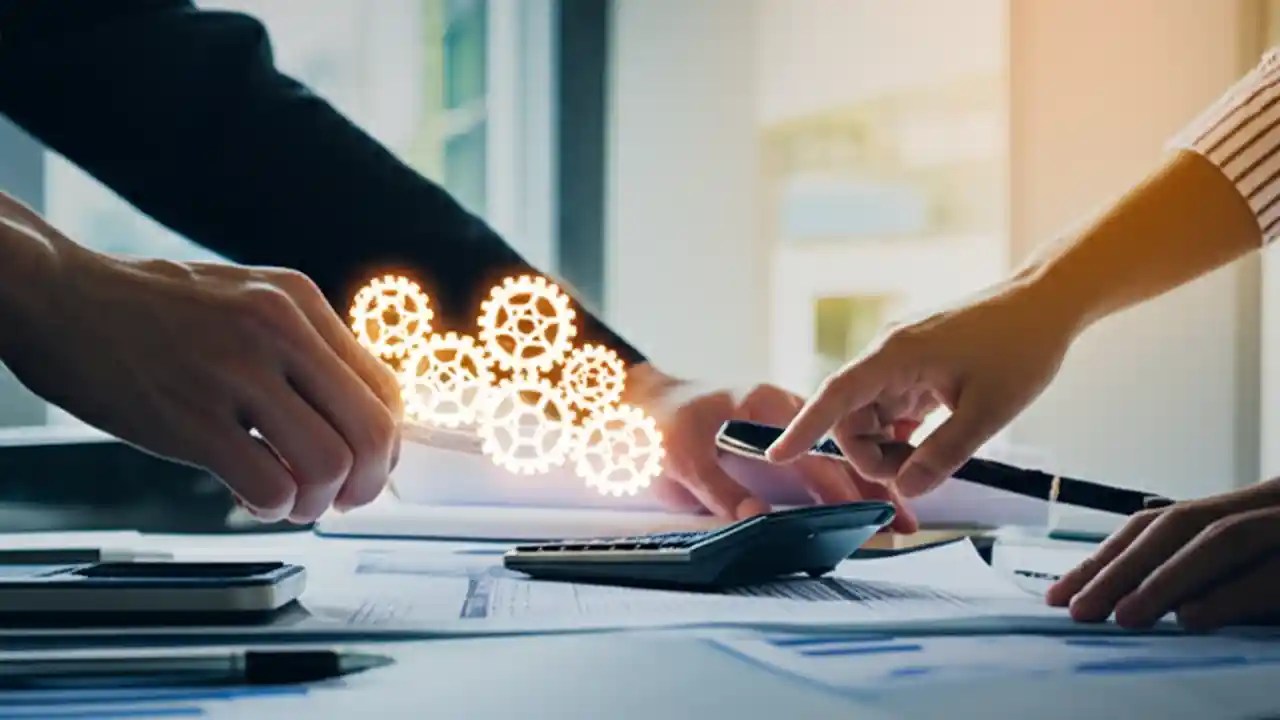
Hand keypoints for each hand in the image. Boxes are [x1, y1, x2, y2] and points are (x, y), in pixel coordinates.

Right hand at [3, 209, 402, 523]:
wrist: (57, 297)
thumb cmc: (150, 309)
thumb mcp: (245, 299)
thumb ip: (302, 347)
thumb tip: (355, 416)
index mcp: (297, 301)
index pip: (384, 388)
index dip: (385, 444)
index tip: (365, 466)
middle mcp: (276, 329)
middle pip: (371, 430)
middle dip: (367, 482)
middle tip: (343, 499)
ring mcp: (234, 372)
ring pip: (328, 463)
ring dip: (317, 501)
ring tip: (291, 499)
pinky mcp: (190, 418)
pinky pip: (268, 485)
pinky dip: (273, 507)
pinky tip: (252, 498)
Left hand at [626, 364, 916, 530]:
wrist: (630, 403)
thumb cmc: (655, 422)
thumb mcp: (680, 457)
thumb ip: (718, 489)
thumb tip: (758, 520)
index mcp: (765, 404)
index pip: (820, 448)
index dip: (850, 483)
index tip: (877, 509)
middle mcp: (779, 413)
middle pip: (836, 453)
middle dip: (872, 488)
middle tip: (905, 524)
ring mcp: (776, 427)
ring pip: (828, 460)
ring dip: (859, 489)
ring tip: (892, 522)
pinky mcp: (767, 444)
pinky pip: (808, 466)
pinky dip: (833, 487)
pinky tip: (853, 509)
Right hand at [765, 279, 1078, 497]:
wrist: (1047, 304)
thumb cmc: (1022, 347)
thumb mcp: (989, 412)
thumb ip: (944, 454)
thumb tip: (906, 488)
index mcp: (896, 355)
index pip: (835, 395)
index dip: (804, 427)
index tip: (778, 453)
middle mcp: (888, 355)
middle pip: (850, 416)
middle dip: (870, 455)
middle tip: (915, 476)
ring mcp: (901, 360)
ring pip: (869, 416)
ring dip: (889, 446)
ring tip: (931, 460)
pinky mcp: (915, 366)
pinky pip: (891, 407)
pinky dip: (902, 433)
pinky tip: (930, 442)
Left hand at [1046, 480, 1279, 629]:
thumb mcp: (1247, 570)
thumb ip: (1199, 577)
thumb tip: (1121, 602)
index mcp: (1242, 505)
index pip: (1161, 525)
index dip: (1109, 556)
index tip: (1061, 594)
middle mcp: (1266, 504)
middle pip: (1180, 527)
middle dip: (1123, 568)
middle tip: (1078, 609)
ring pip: (1222, 541)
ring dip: (1166, 580)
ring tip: (1123, 618)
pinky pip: (1271, 574)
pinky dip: (1228, 596)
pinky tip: (1190, 620)